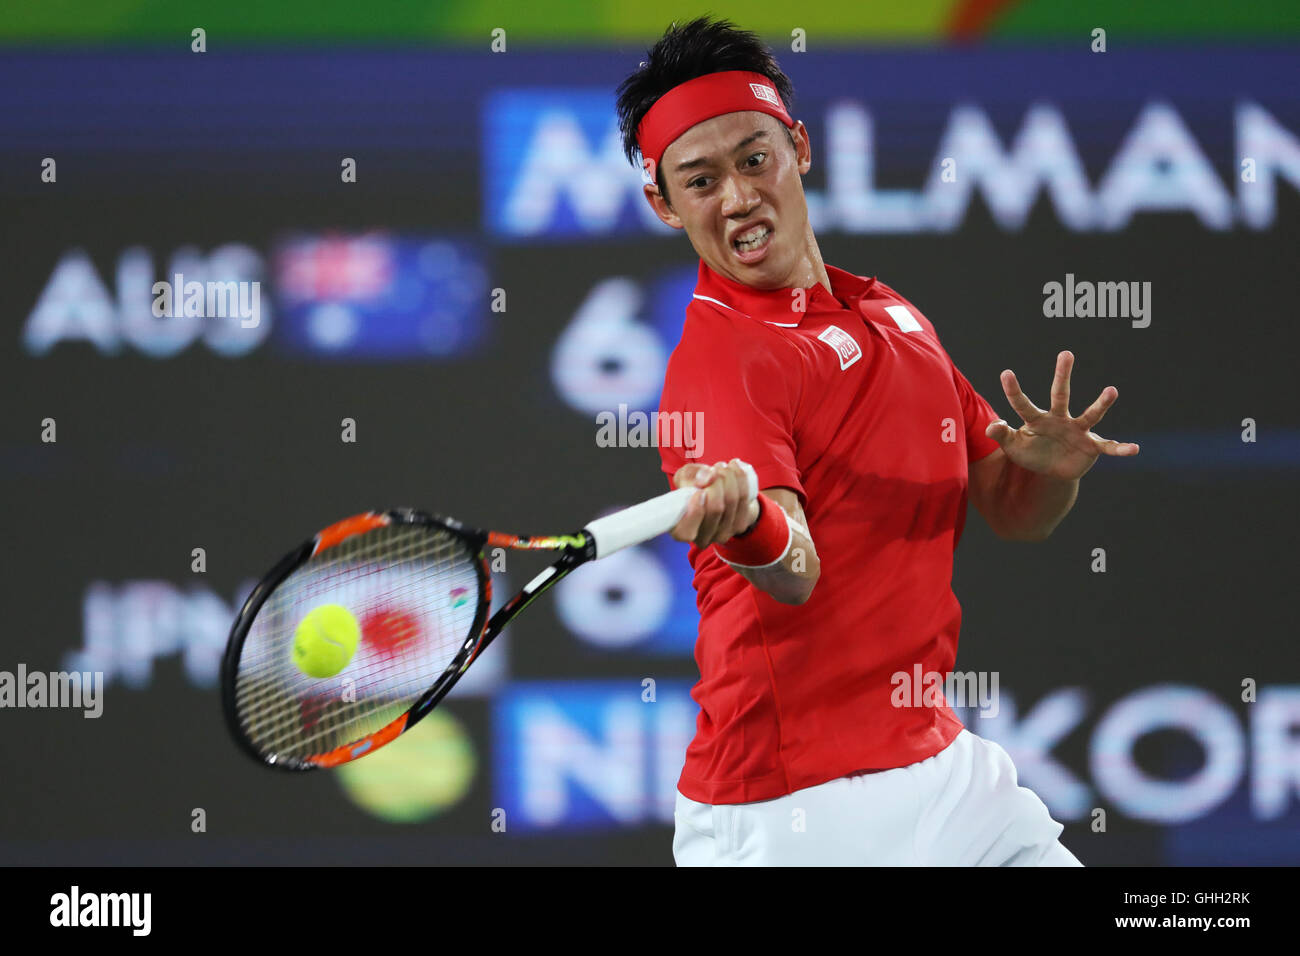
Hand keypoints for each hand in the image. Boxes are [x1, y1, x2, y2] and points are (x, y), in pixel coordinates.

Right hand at [670, 459, 760, 546]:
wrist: (717, 493)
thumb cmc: (694, 487)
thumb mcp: (684, 477)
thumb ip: (689, 475)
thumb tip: (707, 479)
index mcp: (681, 530)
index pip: (685, 532)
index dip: (695, 512)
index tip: (700, 491)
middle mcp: (702, 537)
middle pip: (715, 509)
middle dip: (717, 481)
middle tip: (714, 469)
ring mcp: (723, 534)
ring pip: (732, 499)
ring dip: (728, 476)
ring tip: (722, 467)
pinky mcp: (739, 526)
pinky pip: (744, 497)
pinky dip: (741, 478)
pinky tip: (735, 467)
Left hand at [985, 351, 1138, 480]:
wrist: (1053, 471)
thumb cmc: (1031, 453)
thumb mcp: (1014, 447)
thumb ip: (1002, 436)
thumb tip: (992, 426)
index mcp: (1037, 419)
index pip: (1022, 404)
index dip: (1013, 391)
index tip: (1005, 373)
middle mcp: (1059, 419)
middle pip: (1060, 394)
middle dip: (1062, 375)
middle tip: (1065, 353)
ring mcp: (1078, 431)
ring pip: (1090, 414)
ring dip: (1101, 403)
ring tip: (1112, 390)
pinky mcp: (1091, 446)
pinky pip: (1108, 446)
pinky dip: (1121, 449)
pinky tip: (1134, 449)